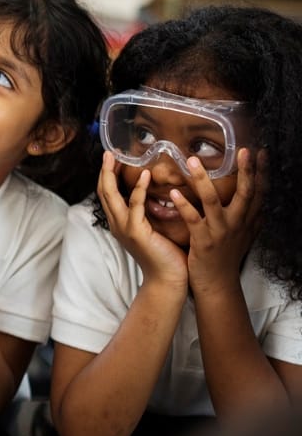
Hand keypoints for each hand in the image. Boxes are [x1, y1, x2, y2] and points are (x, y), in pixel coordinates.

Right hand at [96, 152, 186, 286]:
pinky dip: (138, 189)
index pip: (108, 194)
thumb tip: (162, 192)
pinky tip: (145, 175)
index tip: (111, 158)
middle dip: (104, 170)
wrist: (169, 279)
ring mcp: (124, 228)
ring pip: (111, 196)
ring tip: (117, 157)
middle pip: (103, 192)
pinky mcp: (136, 232)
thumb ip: (152, 212)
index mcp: (121, 223)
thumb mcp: (155, 229)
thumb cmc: (166, 255)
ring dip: (112, 174)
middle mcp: (117, 224)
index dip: (107, 175)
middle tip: (108, 152)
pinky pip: (135, 205)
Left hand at [173, 149, 263, 295]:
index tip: (261, 152)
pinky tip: (174, 193)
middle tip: (244, 151)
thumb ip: (252, 219)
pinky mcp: (203, 241)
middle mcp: (237, 224)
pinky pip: (193, 220)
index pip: (259, 192)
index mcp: (247, 221)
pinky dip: (184, 205)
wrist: (217, 284)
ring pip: (213, 201)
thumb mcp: (245, 237)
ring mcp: (220, 232)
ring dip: (202, 179)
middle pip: (245, 193)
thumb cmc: (227, 258)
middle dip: (246, 171)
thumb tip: (261, 204)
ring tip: (192, 160)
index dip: (261, 172)